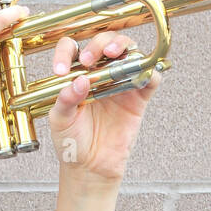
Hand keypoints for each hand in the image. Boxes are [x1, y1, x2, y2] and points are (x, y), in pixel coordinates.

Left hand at [48, 29, 163, 182]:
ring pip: (129, 52)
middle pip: (104, 43)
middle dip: (98, 44)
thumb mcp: (60, 121)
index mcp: (76, 75)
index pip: (72, 49)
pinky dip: (151, 72)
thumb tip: (79, 80)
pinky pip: (150, 79)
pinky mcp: (138, 98)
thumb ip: (66, 100)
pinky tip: (143, 74)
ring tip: (112, 55)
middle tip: (89, 60)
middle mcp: (99, 74)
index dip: (66, 53)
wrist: (90, 167)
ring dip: (123, 47)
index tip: (61, 70)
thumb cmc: (72, 142)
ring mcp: (120, 84)